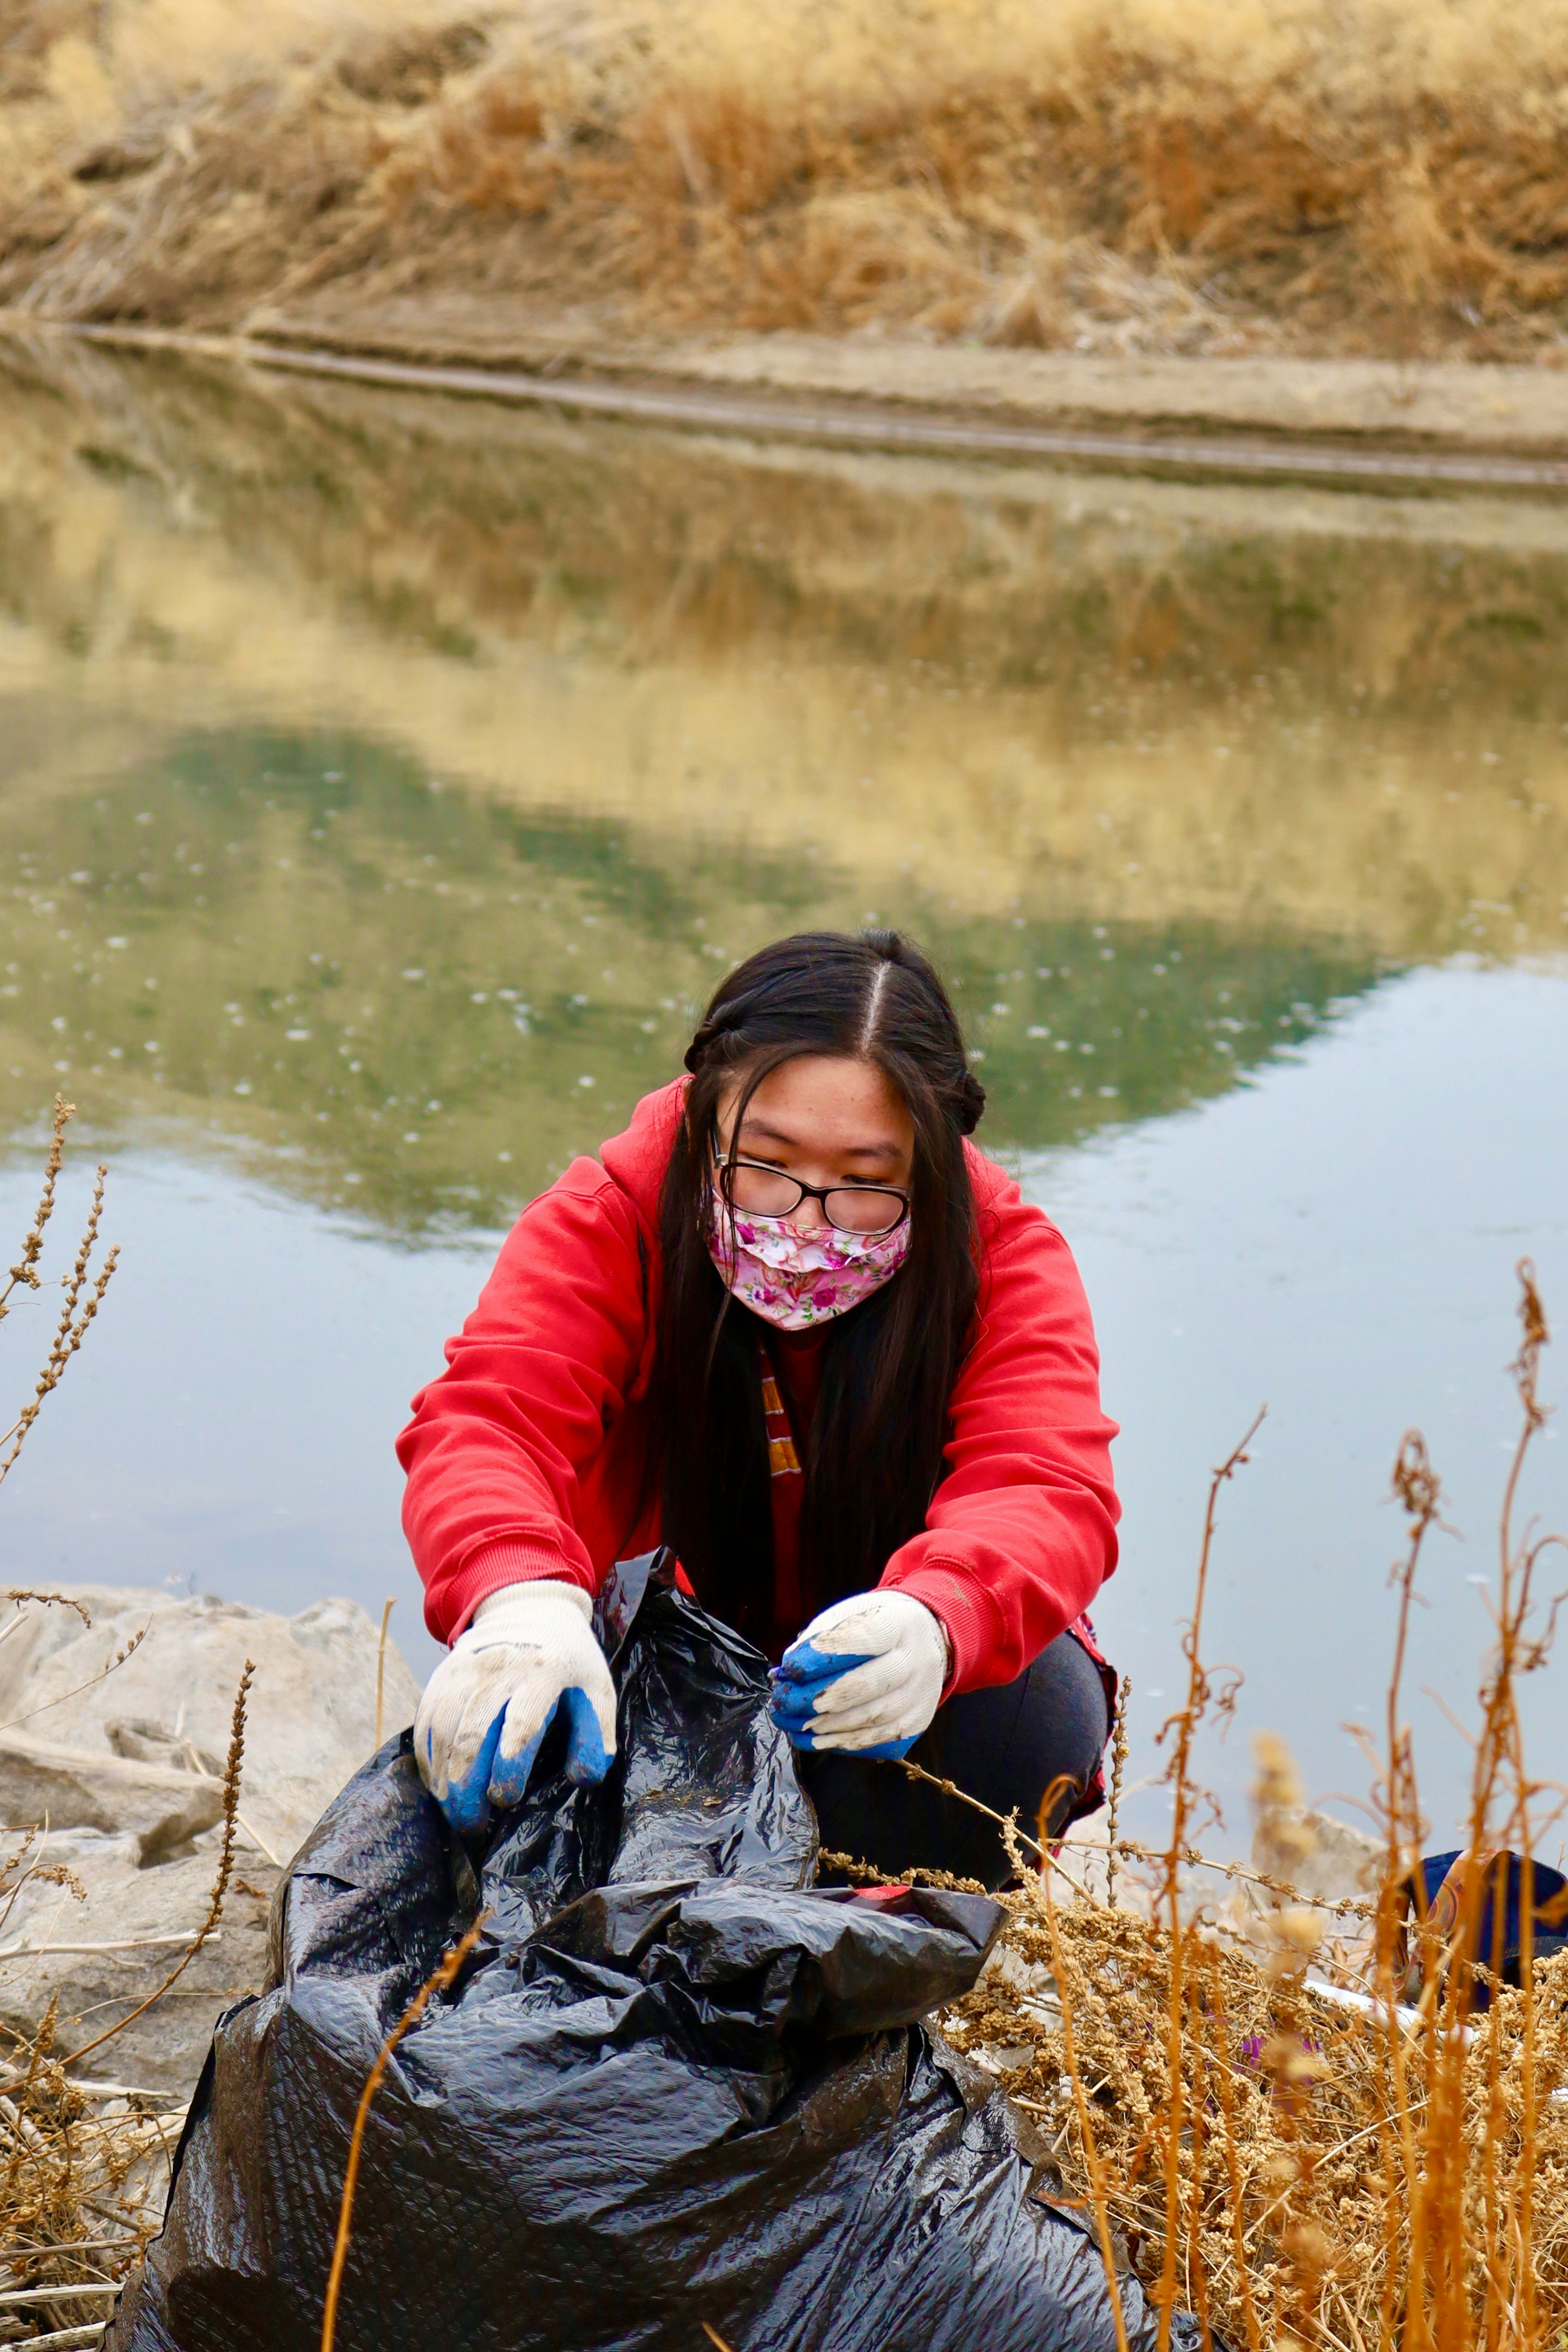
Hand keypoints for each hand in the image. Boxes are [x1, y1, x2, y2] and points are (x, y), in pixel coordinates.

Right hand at [415, 1580, 615, 1833]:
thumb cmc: (568, 1662)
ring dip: (445, 1780)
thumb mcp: (596, 1690)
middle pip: (472, 1732)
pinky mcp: (441, 1678)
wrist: (528, 1610)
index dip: (509, 1763)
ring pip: (443, 1732)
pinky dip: (428, 1760)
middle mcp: (498, 1669)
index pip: (521, 1721)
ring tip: (456, 1817)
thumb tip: (585, 1779)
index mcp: (543, 1673)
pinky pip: (425, 1724)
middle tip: (473, 1825)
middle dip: (468, 1785)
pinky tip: (439, 1789)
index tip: (505, 1799)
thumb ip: (595, 1735)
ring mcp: (464, 1672)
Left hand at [770, 1590, 949, 1759]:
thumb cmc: (871, 1628)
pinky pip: (880, 1739)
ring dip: (829, 1726)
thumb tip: (787, 1674)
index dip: (826, 1654)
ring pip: (876, 1718)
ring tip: (796, 1724)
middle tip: (787, 1703)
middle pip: (872, 1684)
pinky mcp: (918, 1721)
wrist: (920, 1640)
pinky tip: (818, 1739)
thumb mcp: (847, 1616)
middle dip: (822, 1697)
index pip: (866, 1636)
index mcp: (900, 1623)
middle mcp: (918, 1658)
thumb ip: (818, 1639)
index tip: (791, 1667)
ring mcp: (922, 1693)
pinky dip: (845, 1742)